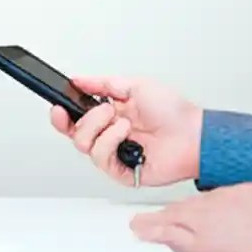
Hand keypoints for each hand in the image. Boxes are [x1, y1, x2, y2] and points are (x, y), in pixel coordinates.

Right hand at [50, 76, 202, 186]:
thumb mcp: (135, 85)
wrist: (193, 133)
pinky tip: (126, 133)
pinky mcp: (122, 171)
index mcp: (109, 116)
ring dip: (102, 128)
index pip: (75, 119)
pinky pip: (101, 159)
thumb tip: (79, 80)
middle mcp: (109, 136)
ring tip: (123, 121)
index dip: (62, 116)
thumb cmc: (173, 112)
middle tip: (104, 110)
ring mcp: (115, 154)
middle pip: (74, 134)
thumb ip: (103, 83)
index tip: (58, 106)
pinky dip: (111, 141)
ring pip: (84, 146)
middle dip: (84, 119)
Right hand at [130, 183, 251, 251]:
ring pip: (203, 200)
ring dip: (197, 209)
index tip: (138, 225)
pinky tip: (226, 213)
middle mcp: (209, 206)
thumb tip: (158, 232)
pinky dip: (222, 201)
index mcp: (196, 228)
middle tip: (161, 222)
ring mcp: (229, 197)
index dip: (149, 224)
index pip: (163, 223)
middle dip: (170, 215)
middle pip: (181, 209)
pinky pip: (227, 192)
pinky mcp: (249, 191)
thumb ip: (180, 243)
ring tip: (199, 222)